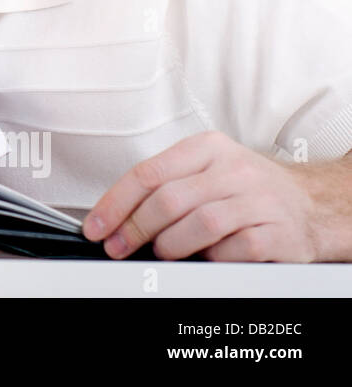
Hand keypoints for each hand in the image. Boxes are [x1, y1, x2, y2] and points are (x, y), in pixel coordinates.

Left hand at [82, 130, 335, 261]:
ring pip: (198, 224)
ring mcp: (257, 200)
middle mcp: (233, 169)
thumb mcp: (206, 171)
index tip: (97, 227)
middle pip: (168, 200)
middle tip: (119, 248)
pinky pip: (233, 250)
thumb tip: (116, 216)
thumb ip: (166, 186)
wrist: (310, 204)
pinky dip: (212, 259)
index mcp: (207, 148)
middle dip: (134, 229)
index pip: (148, 174)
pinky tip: (205, 258)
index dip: (115, 204)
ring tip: (162, 254)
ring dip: (170, 246)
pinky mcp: (276, 232)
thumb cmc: (247, 189)